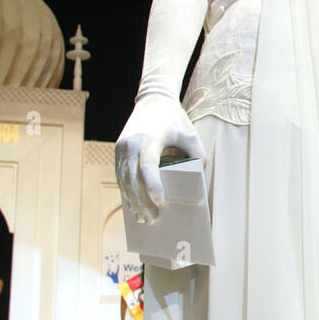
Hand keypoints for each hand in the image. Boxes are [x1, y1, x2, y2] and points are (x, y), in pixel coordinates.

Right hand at [115, 95, 205, 223]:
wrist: (152, 100)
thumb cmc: (173, 117)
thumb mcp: (189, 132)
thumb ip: (196, 152)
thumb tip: (200, 174)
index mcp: (148, 140)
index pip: (147, 168)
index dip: (153, 187)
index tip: (161, 203)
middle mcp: (131, 145)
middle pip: (133, 180)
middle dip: (142, 202)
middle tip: (153, 220)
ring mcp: (121, 149)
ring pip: (123, 181)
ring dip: (132, 201)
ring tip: (143, 218)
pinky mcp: (118, 152)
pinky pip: (120, 177)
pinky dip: (126, 192)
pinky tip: (133, 206)